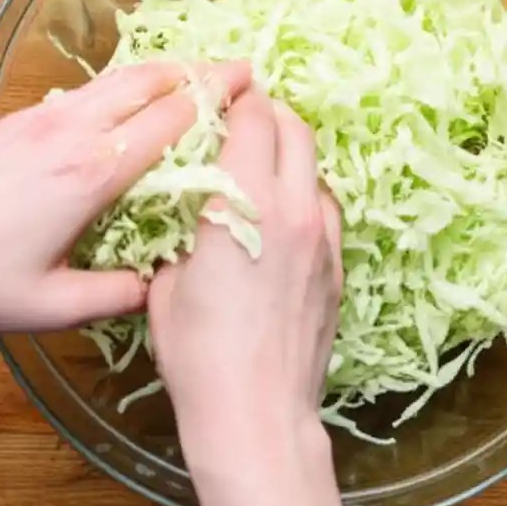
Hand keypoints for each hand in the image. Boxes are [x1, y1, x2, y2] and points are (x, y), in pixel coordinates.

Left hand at [0, 60, 251, 335]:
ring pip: (114, 78)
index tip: (254, 88)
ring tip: (195, 75)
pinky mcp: (13, 123)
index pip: (171, 120)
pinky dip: (123, 87)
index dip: (217, 100)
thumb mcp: (58, 306)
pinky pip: (84, 93)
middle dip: (199, 71)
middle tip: (239, 70)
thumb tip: (164, 284)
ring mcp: (37, 120)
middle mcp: (69, 133)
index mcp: (90, 174)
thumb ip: (122, 295)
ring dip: (161, 72)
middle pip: (148, 80)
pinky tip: (130, 103)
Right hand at [147, 91, 344, 505]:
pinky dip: (308, 194)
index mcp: (243, 202)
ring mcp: (324, 239)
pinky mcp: (338, 268)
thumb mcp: (167, 284)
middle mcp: (294, 209)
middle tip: (244, 114)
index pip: (253, 118)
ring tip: (264, 161)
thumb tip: (194, 209)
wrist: (255, 412)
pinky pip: (329, 210)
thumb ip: (184, 230)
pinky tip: (286, 212)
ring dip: (293, 152)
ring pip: (318, 169)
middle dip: (270, 112)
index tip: (222, 93)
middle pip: (296, 130)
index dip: (237, 96)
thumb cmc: (198, 354)